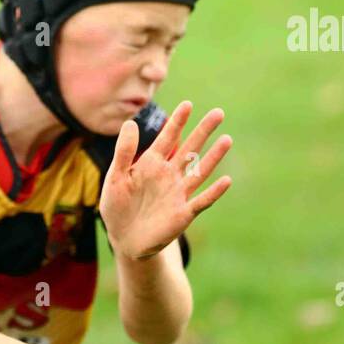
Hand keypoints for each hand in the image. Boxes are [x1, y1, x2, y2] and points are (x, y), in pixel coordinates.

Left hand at [99, 101, 232, 259]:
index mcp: (151, 163)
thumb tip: (130, 123)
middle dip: (203, 131)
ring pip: (199, 171)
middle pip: (190, 149)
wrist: (124, 238)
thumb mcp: (115, 177)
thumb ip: (124, 152)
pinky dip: (213, 192)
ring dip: (213, 157)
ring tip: (227, 140)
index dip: (177, 122)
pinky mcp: (183, 213)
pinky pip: (201, 201)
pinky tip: (226, 180)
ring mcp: (178, 193)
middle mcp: (169, 175)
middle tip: (218, 112)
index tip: (187, 104)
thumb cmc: (118, 206)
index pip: (168, 138)